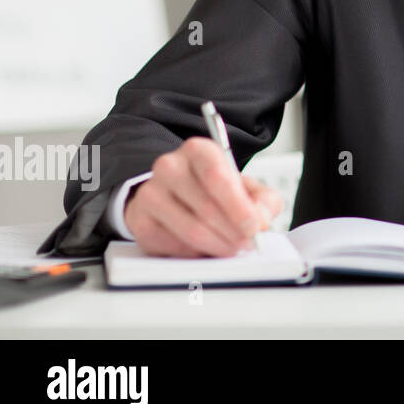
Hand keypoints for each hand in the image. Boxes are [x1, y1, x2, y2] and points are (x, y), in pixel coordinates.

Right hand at [123, 137, 283, 256]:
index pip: (217, 176)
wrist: (178, 195)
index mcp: (199, 151)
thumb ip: (264, 201)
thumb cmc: (216, 190)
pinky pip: (172, 245)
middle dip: (232, 232)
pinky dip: (194, 252)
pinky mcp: (139, 220)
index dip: (238, 206)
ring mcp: (150, 193)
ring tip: (231, 248)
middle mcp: (170, 166)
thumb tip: (261, 220)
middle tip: (246, 244)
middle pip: (205, 207)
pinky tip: (205, 248)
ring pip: (189, 229)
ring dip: (217, 245)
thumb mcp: (248, 188)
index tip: (253, 226)